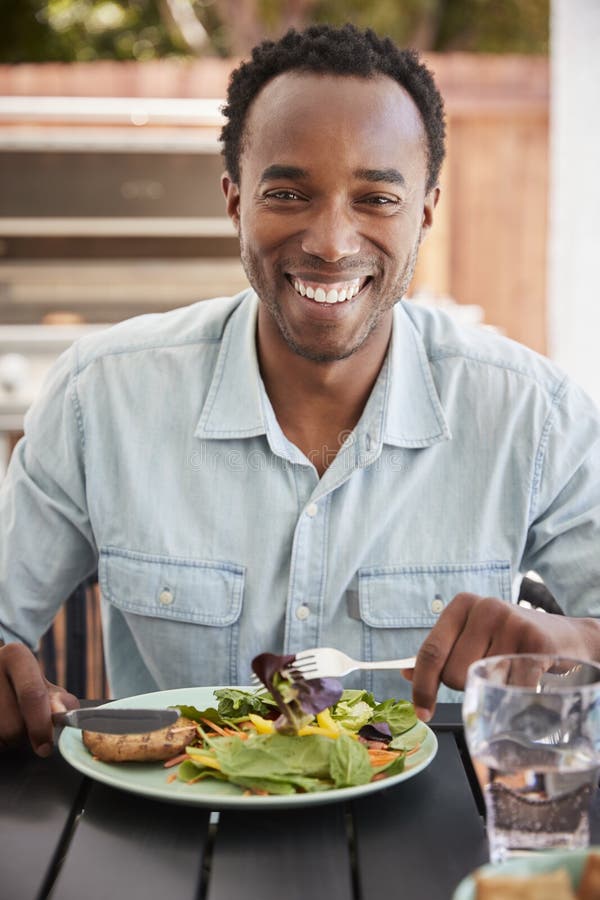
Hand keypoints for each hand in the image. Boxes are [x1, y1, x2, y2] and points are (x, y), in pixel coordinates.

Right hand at [0, 642, 78, 755]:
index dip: (41, 725)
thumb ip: (58, 700)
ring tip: (6, 721)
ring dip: (5, 740)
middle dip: (22, 735)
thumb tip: (61, 711)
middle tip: (22, 724)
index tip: (45, 748)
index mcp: (16, 656)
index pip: (32, 695)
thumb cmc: (21, 683)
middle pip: (13, 725)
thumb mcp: (43, 685)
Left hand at [407, 593, 593, 721]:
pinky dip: (515, 694)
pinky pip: (511, 685)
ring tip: (509, 671)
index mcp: (461, 605)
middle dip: (467, 686)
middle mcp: (484, 607)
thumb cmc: (511, 640)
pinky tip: (525, 681)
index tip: (422, 712)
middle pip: (454, 672)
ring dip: (493, 688)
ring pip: (480, 681)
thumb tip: (405, 674)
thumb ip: (443, 653)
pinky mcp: (535, 639)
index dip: (423, 686)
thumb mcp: (473, 637)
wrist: (566, 637)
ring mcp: (511, 621)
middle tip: (489, 674)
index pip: (431, 651)